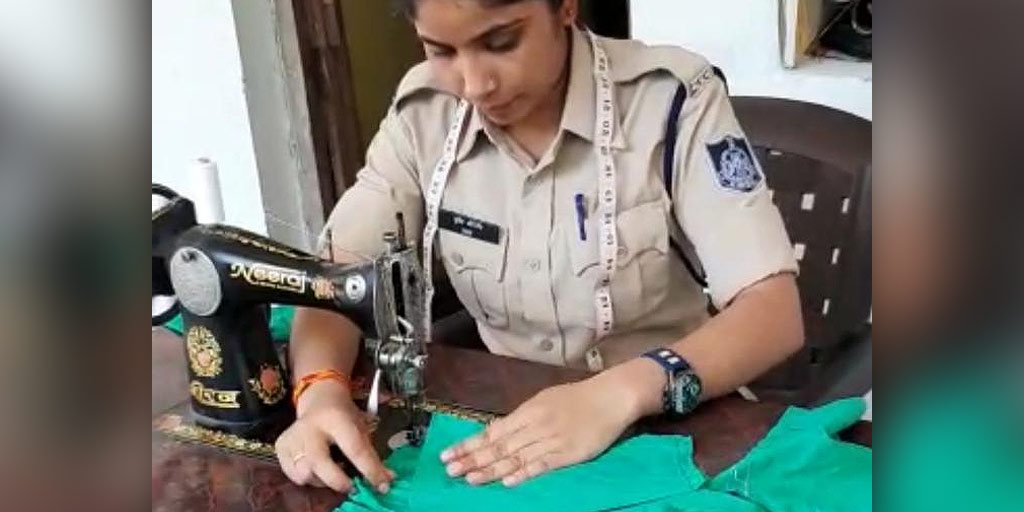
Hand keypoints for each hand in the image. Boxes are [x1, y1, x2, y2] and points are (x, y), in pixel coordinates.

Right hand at [274, 380, 394, 492]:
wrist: (319, 399)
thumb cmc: (343, 415)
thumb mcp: (360, 428)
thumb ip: (371, 454)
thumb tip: (386, 481)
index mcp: (335, 418)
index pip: (354, 448)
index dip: (369, 470)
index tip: (382, 485)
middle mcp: (309, 427)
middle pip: (318, 463)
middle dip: (337, 481)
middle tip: (351, 486)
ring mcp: (292, 437)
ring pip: (304, 474)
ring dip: (322, 480)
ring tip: (332, 470)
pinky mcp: (280, 447)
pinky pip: (293, 475)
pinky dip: (308, 478)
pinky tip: (317, 467)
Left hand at [439, 364, 657, 486]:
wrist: (610, 397)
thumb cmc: (577, 398)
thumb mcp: (544, 401)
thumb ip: (522, 418)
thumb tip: (497, 432)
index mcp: (527, 411)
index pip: (492, 431)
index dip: (469, 444)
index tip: (448, 455)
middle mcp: (535, 425)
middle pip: (499, 445)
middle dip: (472, 459)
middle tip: (449, 471)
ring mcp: (551, 439)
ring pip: (516, 456)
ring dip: (491, 469)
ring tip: (469, 479)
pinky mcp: (568, 453)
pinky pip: (542, 464)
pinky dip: (524, 473)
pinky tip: (508, 481)